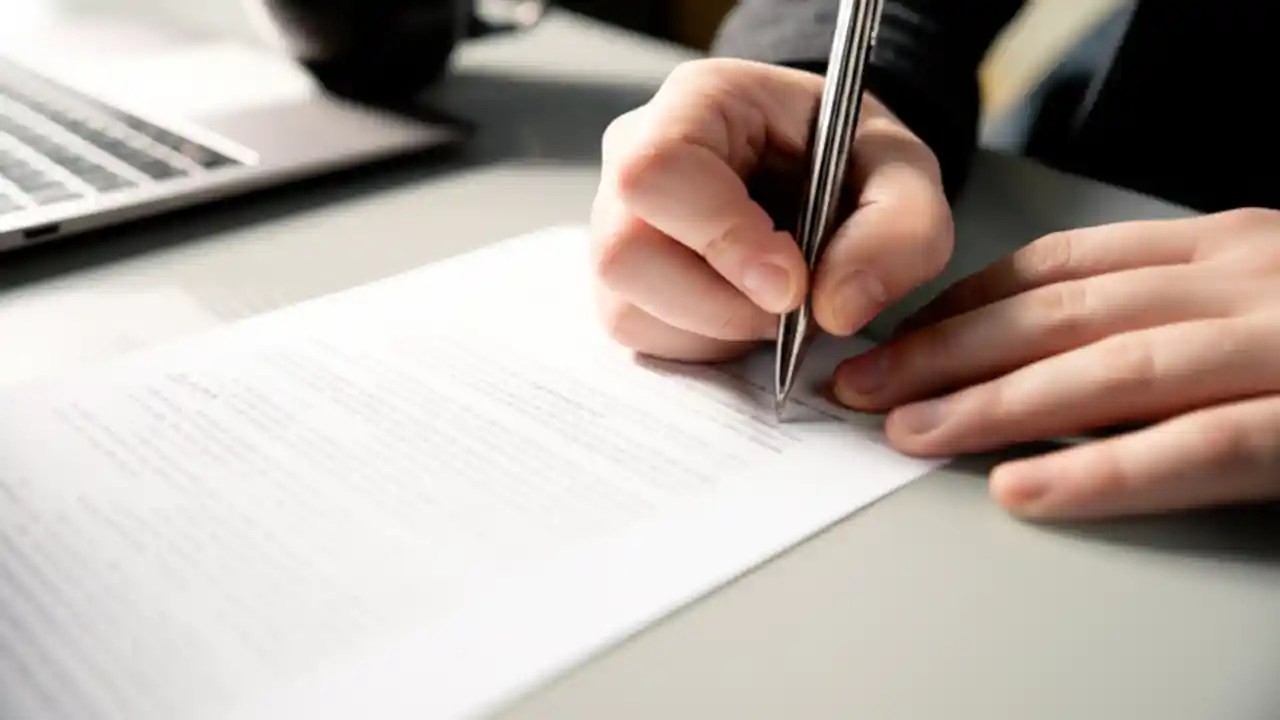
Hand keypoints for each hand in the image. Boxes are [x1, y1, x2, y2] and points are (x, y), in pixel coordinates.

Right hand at [591, 59, 952, 361]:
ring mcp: (614, 225)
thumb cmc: (848, 158)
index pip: (657, 172)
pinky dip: (704, 347)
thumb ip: (898, 230)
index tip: (790, 283)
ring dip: (716, 331)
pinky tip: (743, 312)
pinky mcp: (619, 284)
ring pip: (627, 309)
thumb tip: (836, 307)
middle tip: (790, 303)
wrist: (821, 175)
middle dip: (721, 304)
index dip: (719, 237)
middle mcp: (631, 159)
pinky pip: (642, 339)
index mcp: (694, 103)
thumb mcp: (905, 173)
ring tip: (772, 304)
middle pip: (625, 254)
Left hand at [833, 208, 1279, 519]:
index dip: (964, 304)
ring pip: (1111, 369)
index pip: (1064, 265)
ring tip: (907, 433)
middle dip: (946, 352)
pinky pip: (1198, 449)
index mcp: (1225, 251)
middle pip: (1063, 313)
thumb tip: (1041, 368)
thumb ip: (1169, 317)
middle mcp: (1245, 283)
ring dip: (994, 403)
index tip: (892, 339)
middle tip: (860, 388)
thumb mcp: (1265, 301)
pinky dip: (1101, 470)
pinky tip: (1022, 488)